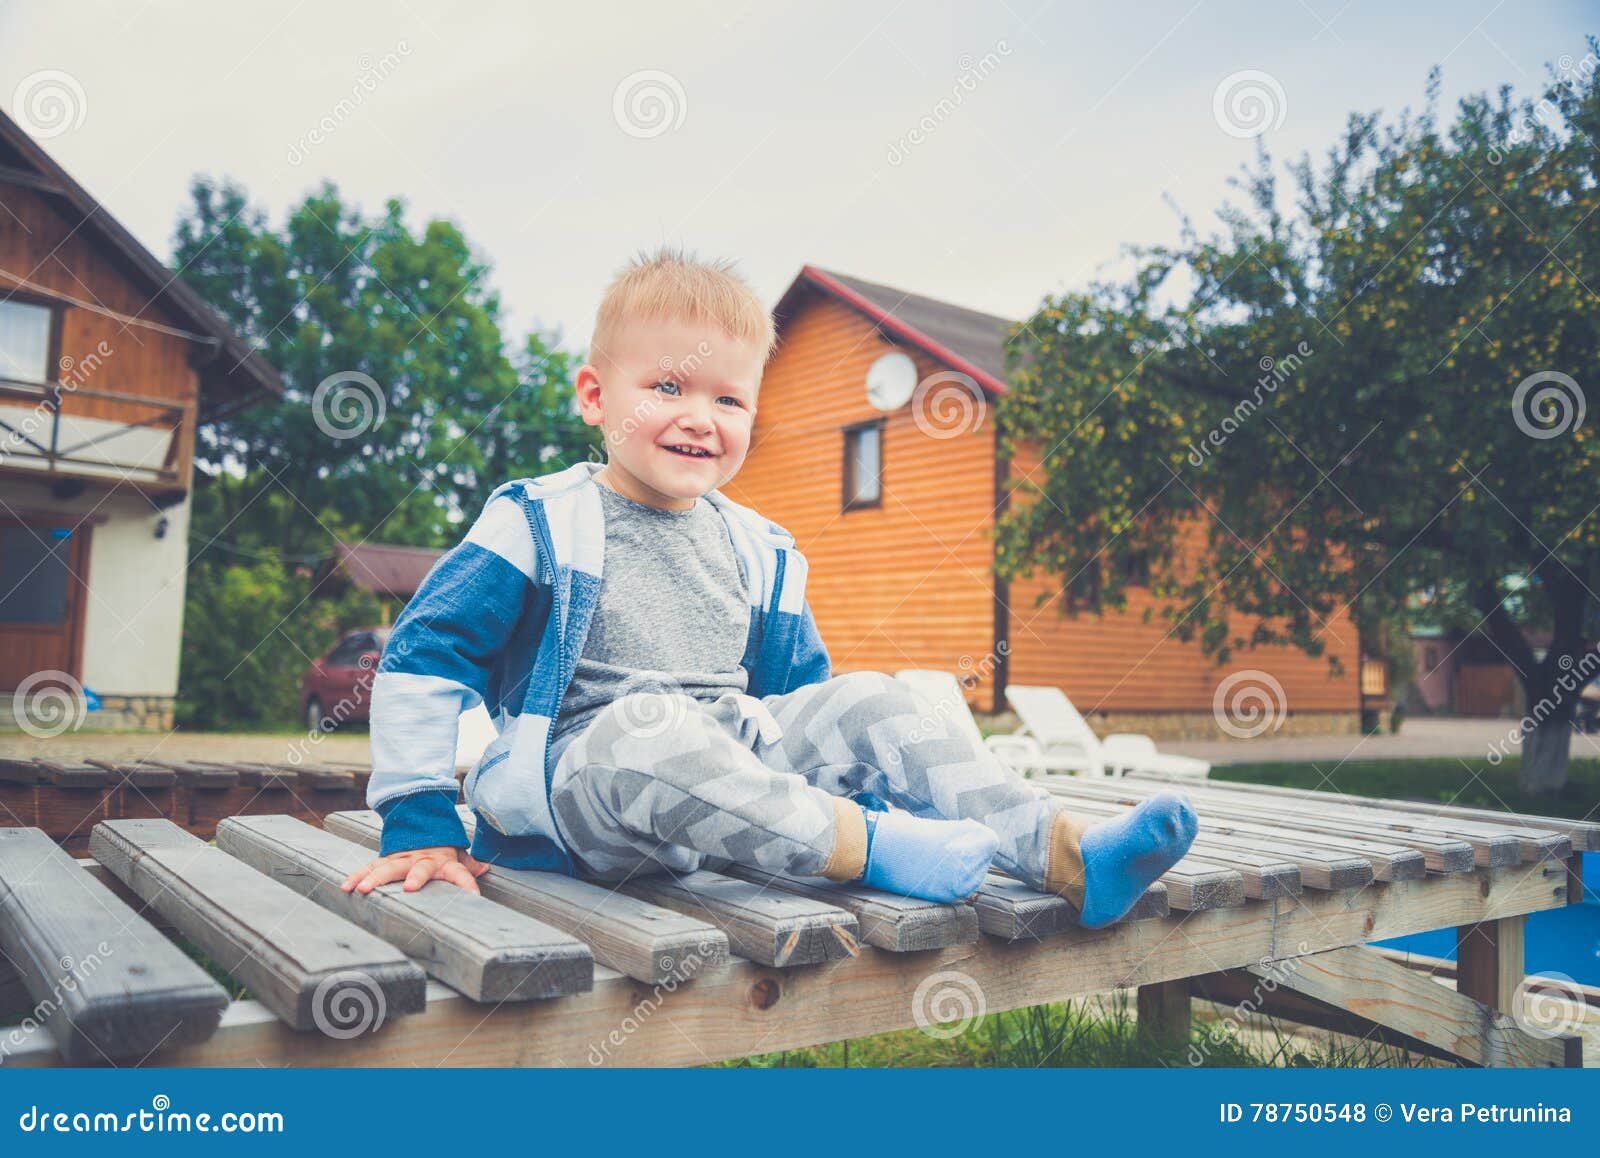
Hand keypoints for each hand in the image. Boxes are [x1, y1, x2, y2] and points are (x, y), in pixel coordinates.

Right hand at [339, 846, 491, 896]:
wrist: (419, 819)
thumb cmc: (440, 845)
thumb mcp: (458, 853)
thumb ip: (469, 864)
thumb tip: (485, 869)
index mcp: (443, 860)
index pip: (459, 871)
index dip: (466, 882)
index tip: (473, 894)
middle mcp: (422, 859)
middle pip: (419, 868)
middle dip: (415, 878)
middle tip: (410, 888)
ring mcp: (402, 859)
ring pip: (387, 868)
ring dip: (375, 879)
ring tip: (363, 890)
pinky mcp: (385, 860)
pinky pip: (369, 868)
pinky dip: (357, 877)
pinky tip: (346, 887)